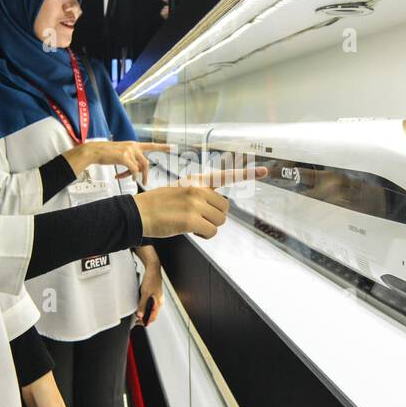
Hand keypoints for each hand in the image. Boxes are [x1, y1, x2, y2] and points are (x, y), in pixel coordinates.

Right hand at [61, 141, 173, 185]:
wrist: (94, 151)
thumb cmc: (106, 154)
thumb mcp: (121, 154)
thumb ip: (130, 160)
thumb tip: (136, 172)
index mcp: (134, 144)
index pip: (151, 145)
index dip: (163, 146)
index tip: (173, 147)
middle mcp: (133, 146)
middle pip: (146, 163)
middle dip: (146, 174)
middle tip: (144, 183)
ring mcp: (129, 150)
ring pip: (140, 167)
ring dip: (137, 176)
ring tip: (131, 181)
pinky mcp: (124, 156)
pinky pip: (132, 170)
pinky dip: (130, 176)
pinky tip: (119, 177)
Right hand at [131, 166, 267, 238]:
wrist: (139, 212)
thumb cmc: (159, 205)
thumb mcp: (181, 191)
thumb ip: (200, 195)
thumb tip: (217, 207)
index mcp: (197, 181)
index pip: (225, 176)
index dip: (248, 173)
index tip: (266, 171)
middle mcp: (198, 189)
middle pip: (224, 209)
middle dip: (213, 217)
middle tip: (195, 218)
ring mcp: (195, 203)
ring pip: (219, 222)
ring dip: (208, 227)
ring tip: (189, 223)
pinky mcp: (191, 219)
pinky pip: (211, 232)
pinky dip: (203, 235)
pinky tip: (188, 230)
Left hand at [135, 249, 161, 325]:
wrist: (153, 268)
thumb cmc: (152, 279)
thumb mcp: (145, 293)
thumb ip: (142, 305)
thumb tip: (140, 314)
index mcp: (158, 302)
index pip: (153, 317)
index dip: (146, 322)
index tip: (139, 324)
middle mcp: (158, 301)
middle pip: (151, 313)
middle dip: (144, 317)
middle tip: (136, 320)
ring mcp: (155, 297)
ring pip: (149, 308)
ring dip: (143, 311)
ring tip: (137, 313)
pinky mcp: (152, 294)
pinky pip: (148, 303)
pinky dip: (143, 305)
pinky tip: (139, 304)